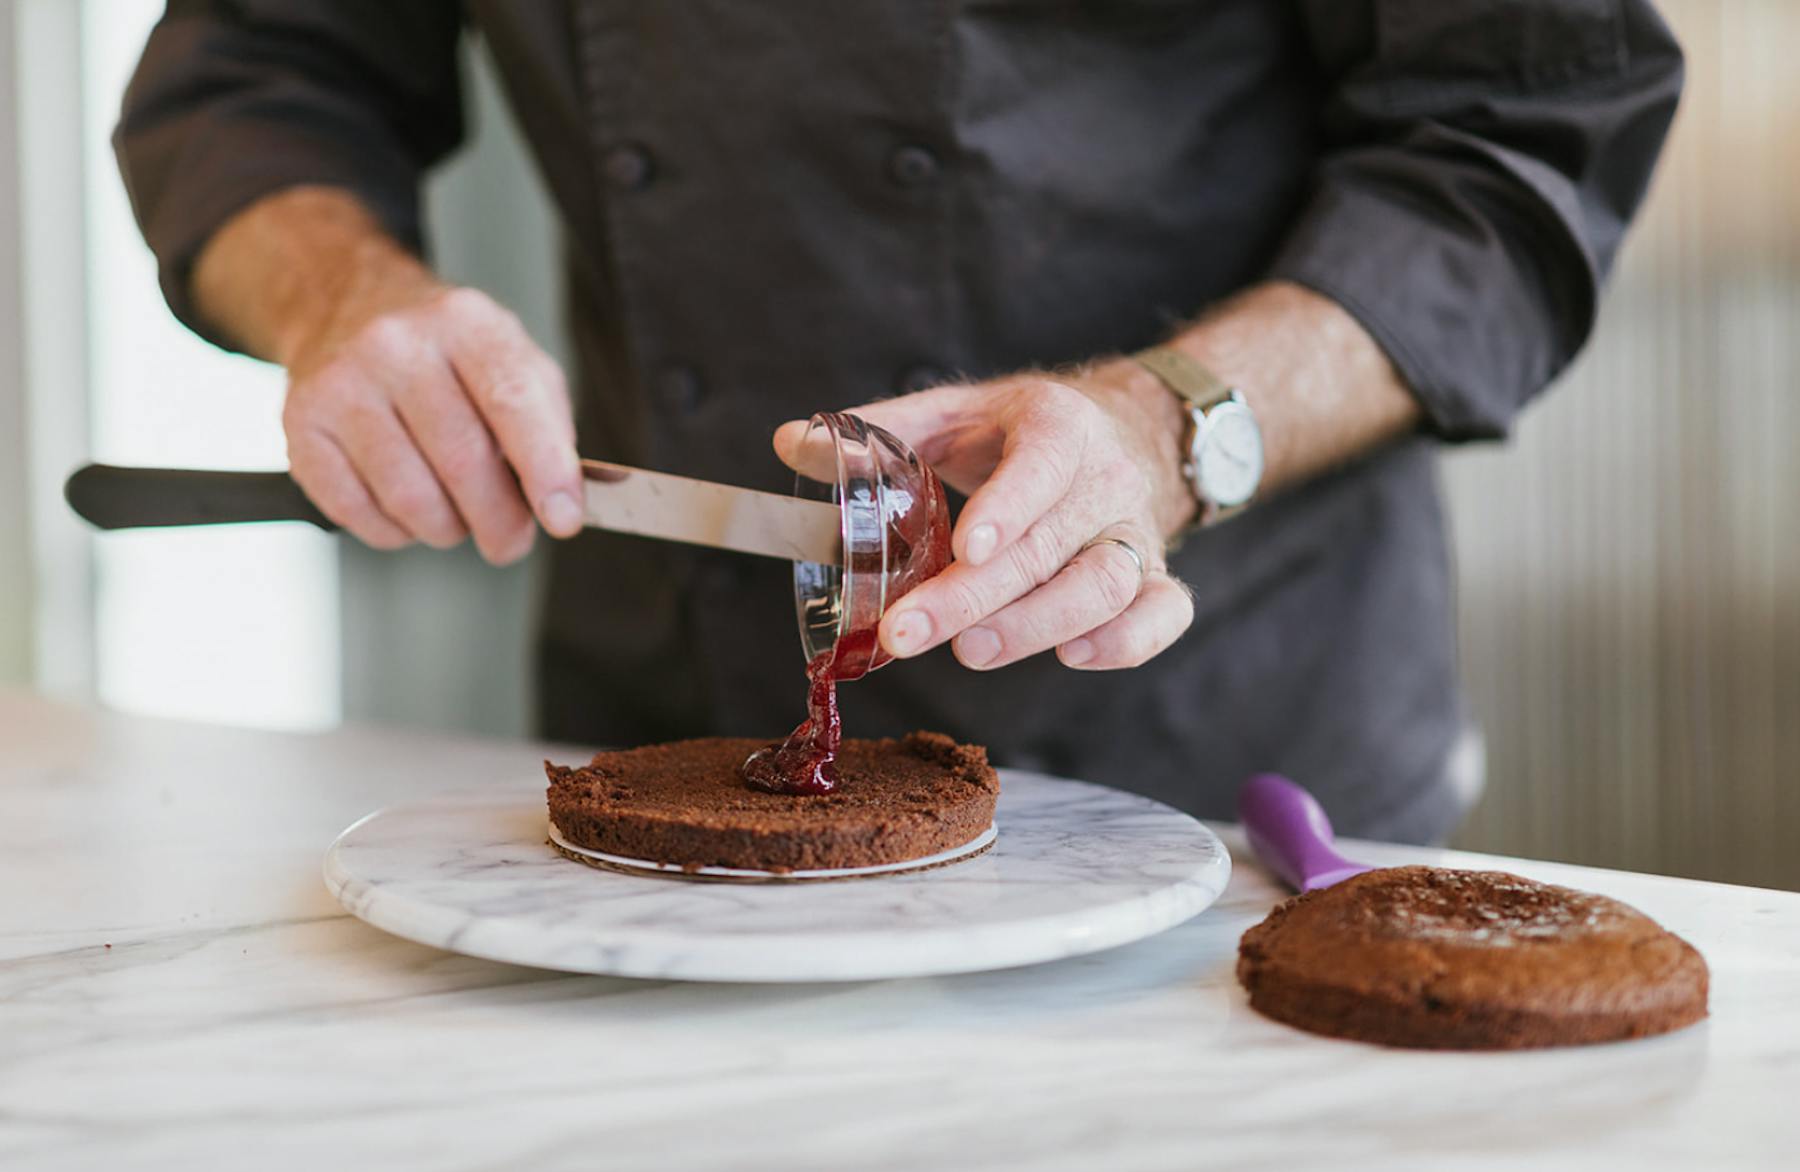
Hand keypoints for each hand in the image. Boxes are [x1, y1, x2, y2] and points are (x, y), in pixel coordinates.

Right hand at [195, 187, 583, 565]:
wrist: (345, 307)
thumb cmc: (446, 351)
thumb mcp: (514, 359)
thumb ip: (548, 427)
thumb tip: (561, 502)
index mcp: (465, 322)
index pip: (512, 401)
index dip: (545, 469)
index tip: (563, 519)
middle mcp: (396, 345)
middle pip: (462, 461)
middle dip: (500, 521)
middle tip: (510, 541)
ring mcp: (341, 383)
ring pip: (410, 498)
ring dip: (447, 529)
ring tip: (456, 517)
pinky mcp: (302, 425)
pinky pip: (358, 512)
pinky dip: (395, 531)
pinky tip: (406, 508)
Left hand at [775, 362, 1197, 670]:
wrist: (1125, 430)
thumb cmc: (1019, 431)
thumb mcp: (956, 412)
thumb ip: (878, 431)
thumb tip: (790, 443)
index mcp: (1058, 425)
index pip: (1042, 464)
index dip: (1007, 508)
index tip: (962, 549)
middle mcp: (1106, 478)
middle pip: (1052, 545)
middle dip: (978, 596)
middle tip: (910, 632)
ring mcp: (1136, 530)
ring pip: (1107, 585)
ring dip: (1038, 625)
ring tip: (972, 651)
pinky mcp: (1155, 575)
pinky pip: (1163, 613)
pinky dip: (1127, 642)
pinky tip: (1071, 658)